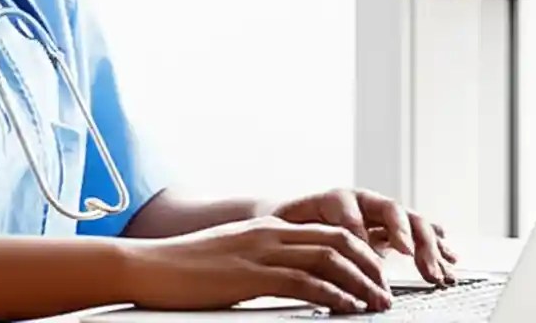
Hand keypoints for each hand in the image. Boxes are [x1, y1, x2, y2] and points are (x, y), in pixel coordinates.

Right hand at [124, 216, 393, 314]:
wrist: (148, 266)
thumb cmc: (184, 268)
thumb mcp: (232, 258)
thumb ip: (264, 264)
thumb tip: (293, 282)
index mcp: (268, 228)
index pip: (329, 232)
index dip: (361, 253)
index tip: (377, 275)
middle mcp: (270, 234)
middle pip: (338, 241)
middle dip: (370, 267)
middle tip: (387, 292)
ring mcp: (261, 252)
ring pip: (328, 259)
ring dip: (360, 282)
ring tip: (376, 304)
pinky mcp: (250, 275)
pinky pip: (303, 282)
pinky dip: (332, 294)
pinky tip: (345, 307)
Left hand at [266, 188, 458, 285]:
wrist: (293, 216)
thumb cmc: (289, 224)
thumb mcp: (288, 228)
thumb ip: (306, 239)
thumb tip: (324, 260)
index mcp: (335, 198)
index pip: (351, 210)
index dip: (359, 230)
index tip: (366, 253)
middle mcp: (364, 200)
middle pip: (393, 211)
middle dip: (408, 236)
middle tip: (416, 260)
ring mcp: (381, 212)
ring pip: (412, 222)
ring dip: (429, 247)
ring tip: (439, 273)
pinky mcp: (392, 226)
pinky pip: (420, 233)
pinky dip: (436, 246)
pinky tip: (451, 258)